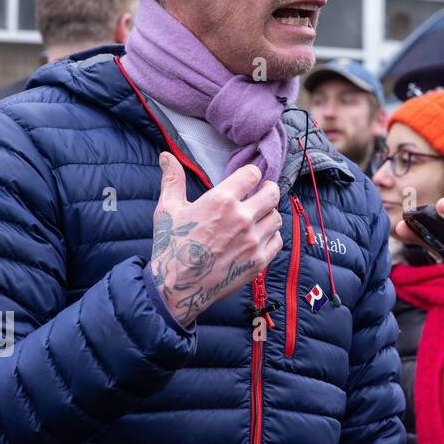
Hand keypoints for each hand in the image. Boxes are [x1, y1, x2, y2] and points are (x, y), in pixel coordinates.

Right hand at [150, 152, 282, 326]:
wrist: (177, 288)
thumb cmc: (171, 247)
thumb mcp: (167, 210)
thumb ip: (172, 180)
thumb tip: (166, 156)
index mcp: (222, 201)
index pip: (252, 174)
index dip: (251, 175)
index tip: (248, 180)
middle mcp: (242, 218)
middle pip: (272, 193)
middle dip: (267, 190)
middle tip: (260, 195)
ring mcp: (253, 240)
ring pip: (276, 217)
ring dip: (269, 214)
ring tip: (258, 217)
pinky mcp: (259, 261)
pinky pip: (277, 240)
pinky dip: (271, 237)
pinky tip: (258, 237)